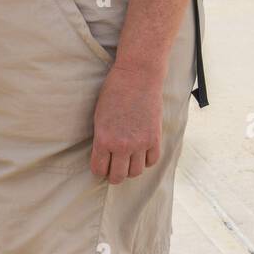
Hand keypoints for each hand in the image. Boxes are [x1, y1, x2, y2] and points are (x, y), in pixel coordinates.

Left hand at [90, 62, 163, 182]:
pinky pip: (152, 161)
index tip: (100, 167)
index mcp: (103, 138)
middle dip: (114, 175)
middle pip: (118, 176)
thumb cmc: (114, 91)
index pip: (99, 169)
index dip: (98, 170)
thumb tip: (103, 155)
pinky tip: (141, 153)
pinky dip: (146, 160)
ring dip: (130, 169)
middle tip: (113, 170)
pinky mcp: (155, 139)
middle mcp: (122, 145)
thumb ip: (101, 137)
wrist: (138, 76)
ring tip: (127, 161)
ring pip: (135, 172)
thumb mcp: (99, 115)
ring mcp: (140, 143)